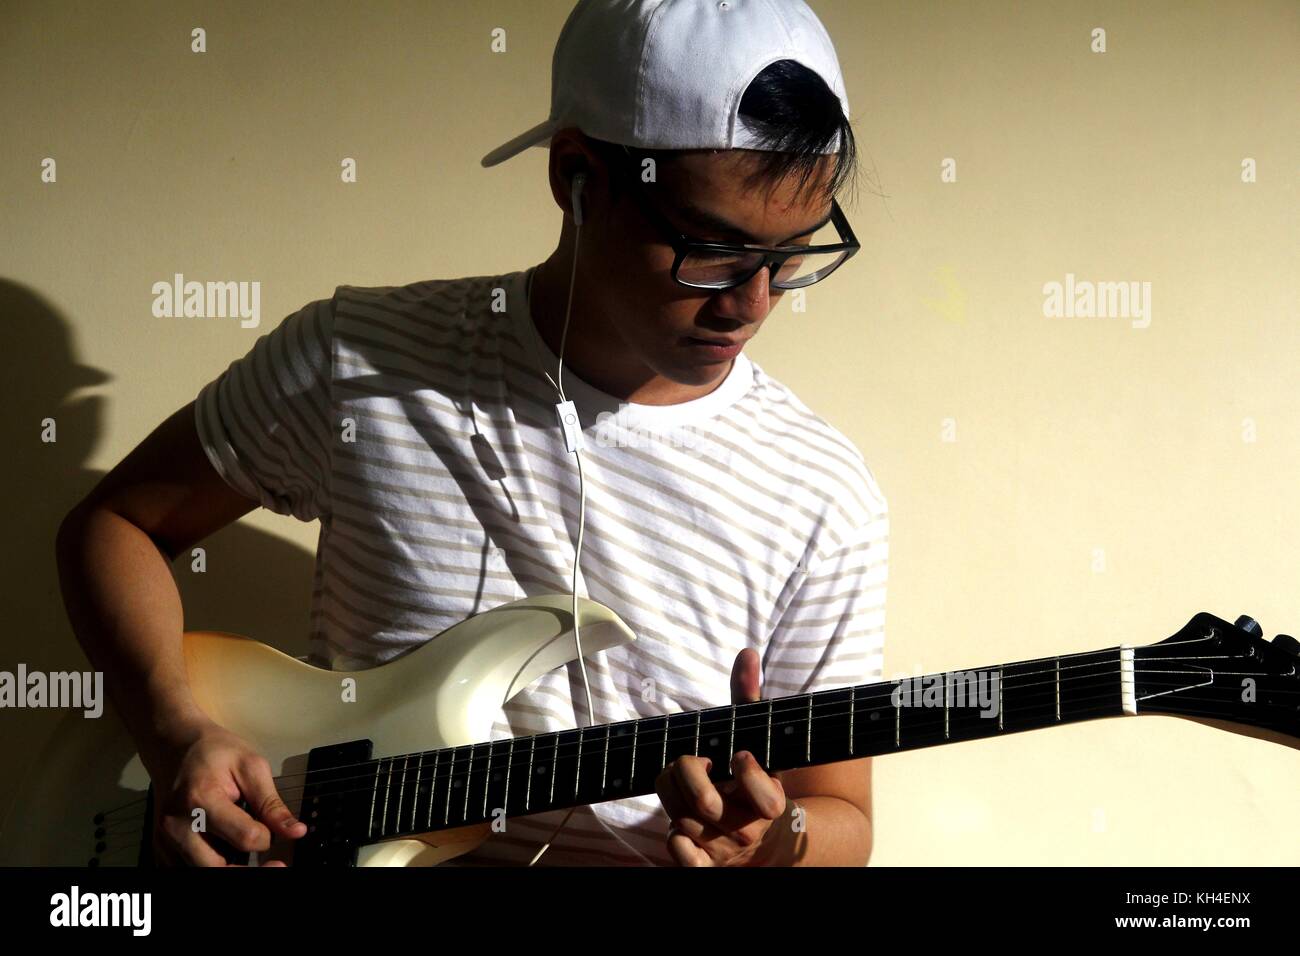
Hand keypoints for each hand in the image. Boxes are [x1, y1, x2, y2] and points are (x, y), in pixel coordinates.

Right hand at [144, 716, 306, 866]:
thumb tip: (297, 832)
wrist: (174, 746)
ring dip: (229, 869)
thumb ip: (272, 803)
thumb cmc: (214, 752)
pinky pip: (186, 871)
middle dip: (251, 870)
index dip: (268, 838)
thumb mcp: (251, 766)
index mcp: (201, 800)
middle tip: (274, 863)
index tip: (275, 829)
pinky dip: (210, 867)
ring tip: (246, 856)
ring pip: (203, 873)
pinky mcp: (160, 850)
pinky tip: (223, 854)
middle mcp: (177, 825)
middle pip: (218, 868)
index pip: (245, 838)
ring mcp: (164, 841)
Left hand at [655, 648, 792, 865]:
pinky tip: (677, 824)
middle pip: (704, 803)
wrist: (760, 836)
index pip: (766, 798)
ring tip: (682, 778)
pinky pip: (682, 856)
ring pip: (684, 821)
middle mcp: (748, 830)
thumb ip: (749, 698)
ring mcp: (725, 850)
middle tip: (693, 759)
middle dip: (688, 773)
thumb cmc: (752, 776)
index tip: (740, 754)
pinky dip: (675, 840)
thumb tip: (746, 653)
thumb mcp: (755, 738)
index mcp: (770, 801)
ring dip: (673, 794)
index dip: (750, 774)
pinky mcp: (706, 865)